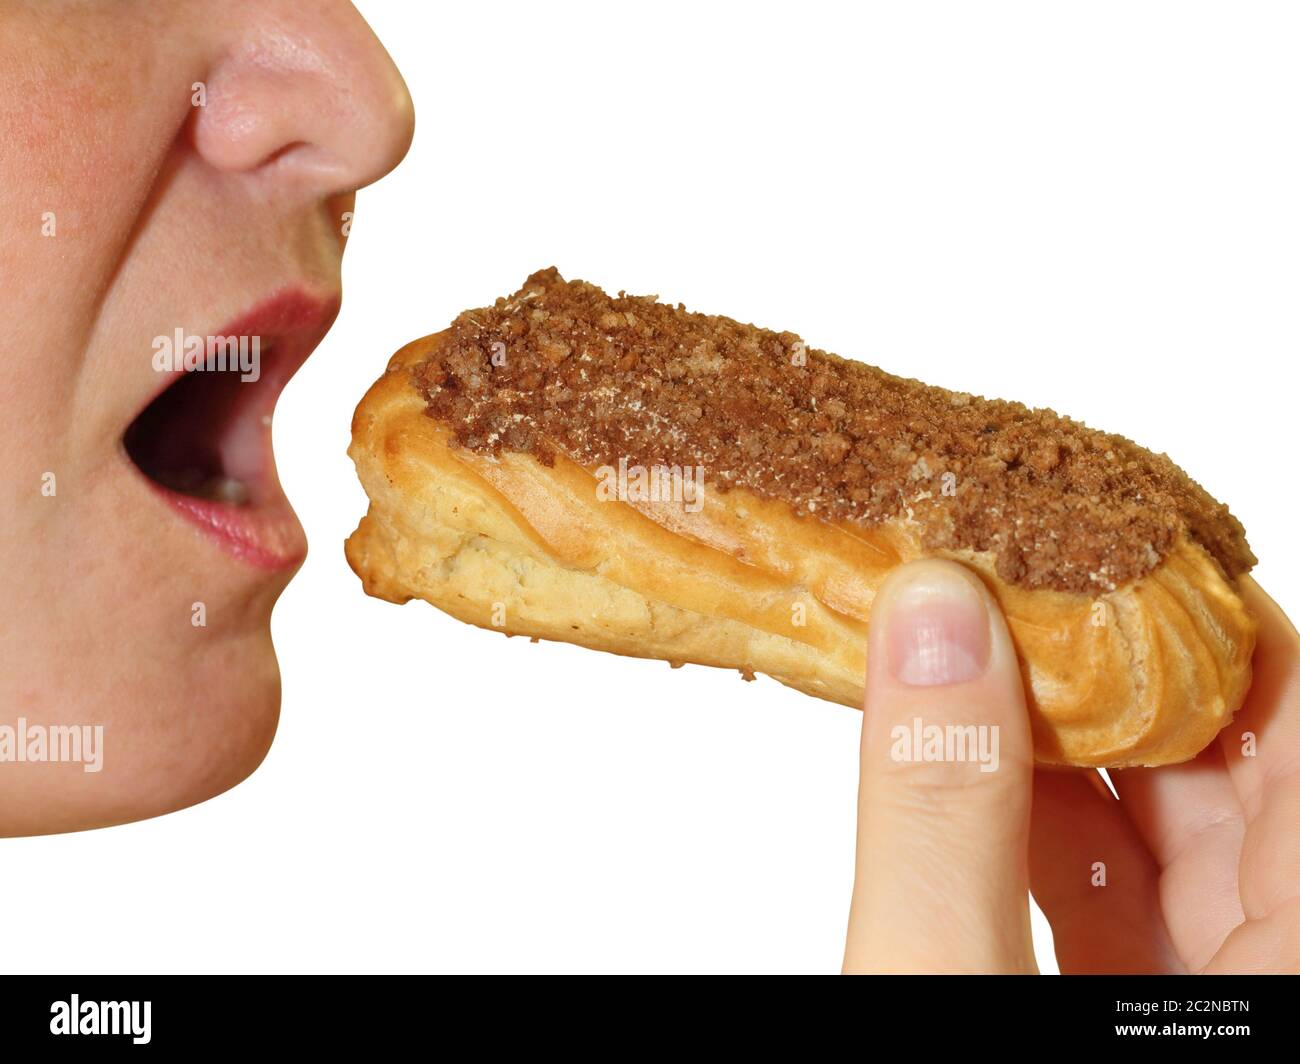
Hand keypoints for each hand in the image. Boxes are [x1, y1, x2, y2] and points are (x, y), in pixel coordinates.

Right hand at [842, 559, 1299, 973]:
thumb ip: (945, 817)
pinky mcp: (1126, 1024)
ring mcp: (1198, 1008)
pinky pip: (1110, 909)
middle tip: (1017, 582)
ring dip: (1062, 748)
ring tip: (971, 654)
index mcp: (1288, 971)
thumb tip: (931, 619)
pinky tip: (958, 772)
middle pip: (1230, 782)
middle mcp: (1267, 980)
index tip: (1123, 543)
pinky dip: (1034, 835)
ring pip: (1164, 847)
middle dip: (1117, 673)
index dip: (1225, 627)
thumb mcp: (949, 985)